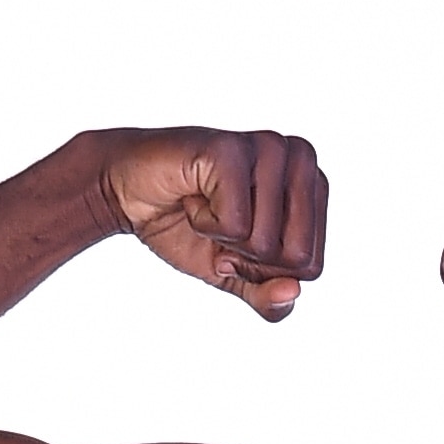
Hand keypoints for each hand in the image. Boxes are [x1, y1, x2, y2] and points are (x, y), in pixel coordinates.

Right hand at [97, 126, 327, 319]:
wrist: (128, 194)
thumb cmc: (186, 227)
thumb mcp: (235, 276)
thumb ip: (267, 296)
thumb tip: (292, 292)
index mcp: (314, 186)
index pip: (312, 268)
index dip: (265, 270)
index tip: (238, 237)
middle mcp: (301, 158)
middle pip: (297, 258)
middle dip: (249, 258)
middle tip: (221, 222)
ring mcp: (268, 147)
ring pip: (266, 243)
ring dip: (222, 239)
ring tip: (206, 204)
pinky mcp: (232, 148)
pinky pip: (234, 225)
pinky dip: (203, 223)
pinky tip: (192, 196)